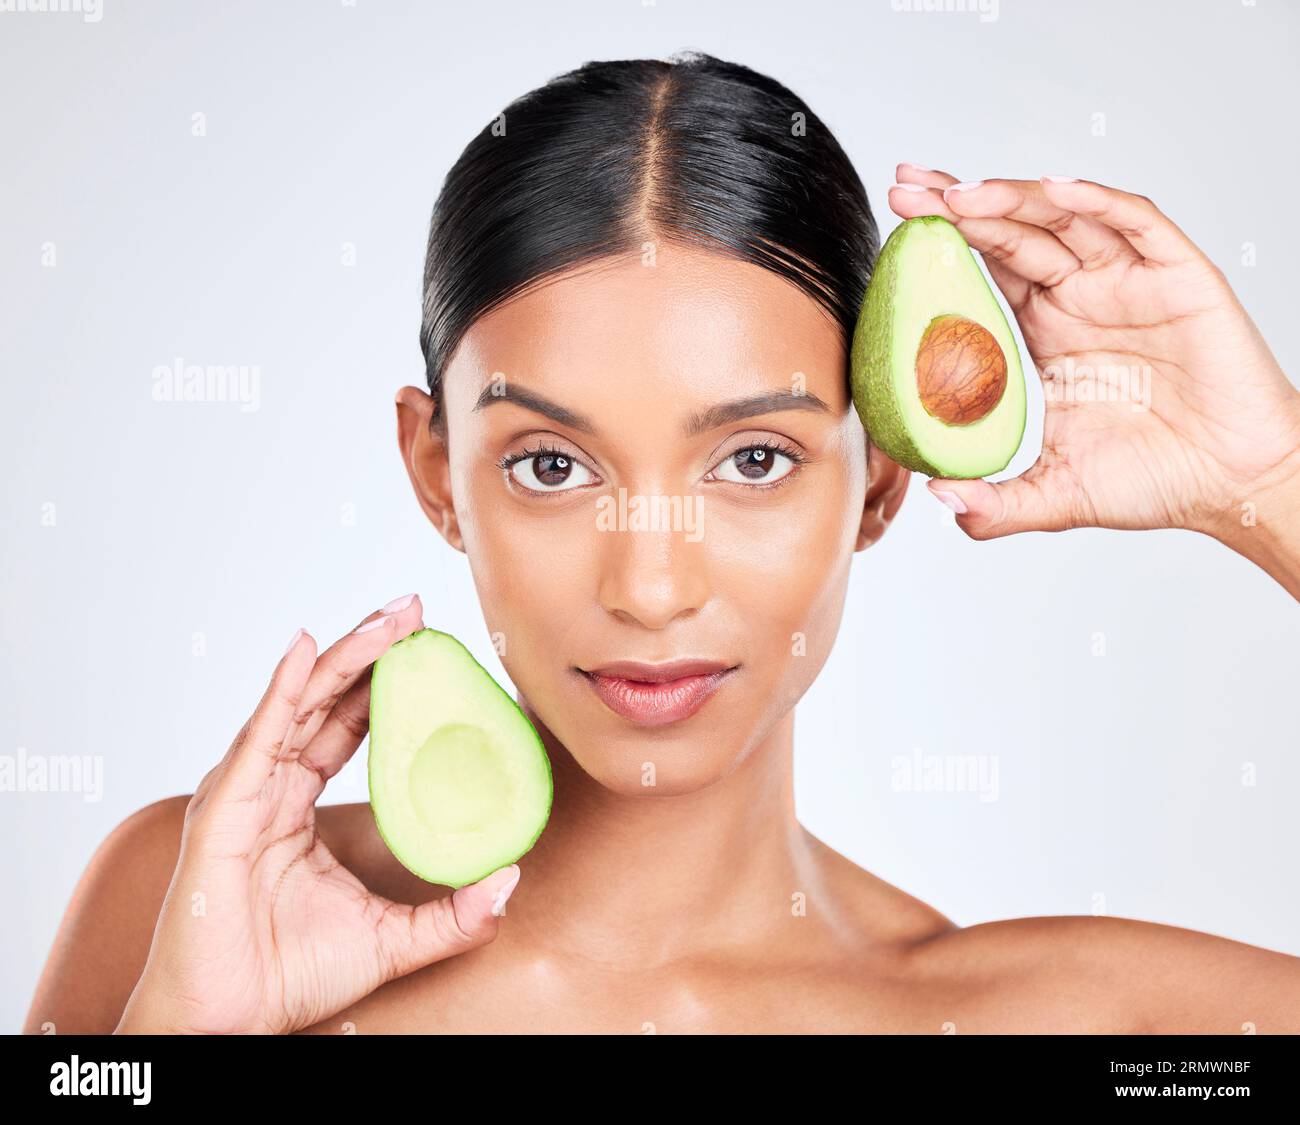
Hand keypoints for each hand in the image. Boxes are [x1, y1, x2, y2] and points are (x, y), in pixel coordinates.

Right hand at [115, 595, 520, 1034]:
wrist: (229, 1024)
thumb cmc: (290, 977)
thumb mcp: (391, 938)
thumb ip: (453, 915)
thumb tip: (510, 879)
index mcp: (296, 808)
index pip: (342, 727)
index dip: (381, 686)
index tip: (425, 650)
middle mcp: (267, 790)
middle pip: (321, 702)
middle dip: (369, 651)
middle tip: (414, 610)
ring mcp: (242, 795)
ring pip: (297, 706)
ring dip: (343, 656)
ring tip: (387, 618)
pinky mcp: (223, 812)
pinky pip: (259, 739)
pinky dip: (281, 690)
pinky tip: (307, 649)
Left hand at [889, 165, 1299, 545]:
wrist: (1234, 487)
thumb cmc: (1154, 481)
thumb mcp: (1054, 495)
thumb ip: (993, 506)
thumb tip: (935, 498)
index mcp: (1047, 332)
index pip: (985, 268)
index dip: (943, 240)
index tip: (896, 220)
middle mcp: (1082, 298)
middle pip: (1012, 231)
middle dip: (957, 205)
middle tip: (906, 189)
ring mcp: (1129, 283)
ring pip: (1063, 220)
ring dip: (1011, 200)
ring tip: (959, 195)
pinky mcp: (1179, 278)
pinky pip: (1136, 225)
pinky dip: (1097, 204)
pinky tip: (1055, 192)